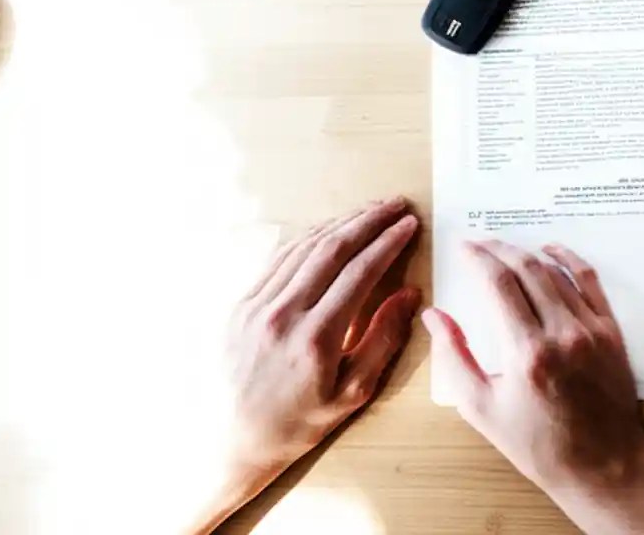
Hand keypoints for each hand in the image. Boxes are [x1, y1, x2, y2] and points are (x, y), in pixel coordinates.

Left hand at [190, 198, 420, 533]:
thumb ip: (383, 339)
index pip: (359, 273)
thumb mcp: (353, 392)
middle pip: (331, 249)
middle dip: (368, 221)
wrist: (234, 439)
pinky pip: (279, 259)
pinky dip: (309, 238)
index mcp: (315, 339)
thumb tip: (409, 294)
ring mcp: (256, 305)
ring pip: (304, 247)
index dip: (387, 243)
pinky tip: (329, 230)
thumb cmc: (300, 422)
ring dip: (340, 223)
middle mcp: (282, 314)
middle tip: (396, 204)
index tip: (409, 225)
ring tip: (369, 210)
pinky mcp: (241, 304)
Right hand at [423, 240, 643, 534]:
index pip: (498, 283)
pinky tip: (552, 251)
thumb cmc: (539, 446)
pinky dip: (570, 259)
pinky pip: (591, 281)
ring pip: (557, 271)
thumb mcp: (482, 409)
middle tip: (480, 241)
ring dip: (528, 252)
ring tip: (506, 247)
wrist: (602, 466)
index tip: (463, 246)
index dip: (477, 257)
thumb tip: (434, 315)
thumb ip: (454, 357)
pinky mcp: (611, 332)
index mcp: (526, 353)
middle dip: (498, 248)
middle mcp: (562, 333)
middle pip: (526, 269)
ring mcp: (591, 329)